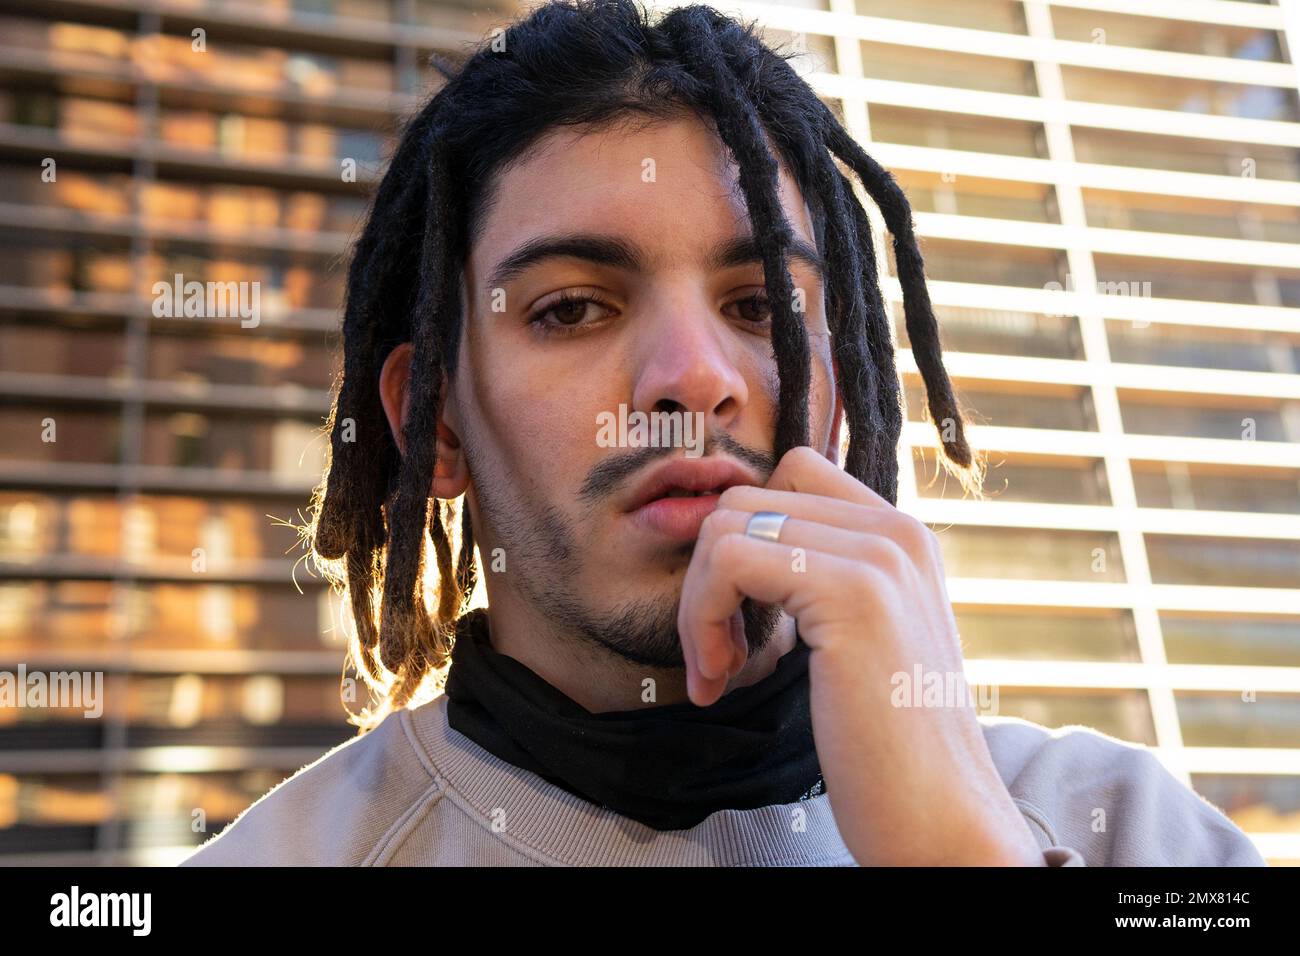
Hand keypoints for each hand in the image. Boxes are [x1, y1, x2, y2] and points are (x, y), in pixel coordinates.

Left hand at [676, 446, 1044, 865]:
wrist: (940, 817)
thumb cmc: (887, 745)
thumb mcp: (856, 638)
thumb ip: (817, 580)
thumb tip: (733, 549)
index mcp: (901, 536)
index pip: (791, 474)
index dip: (740, 538)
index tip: (736, 616)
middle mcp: (897, 530)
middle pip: (746, 501)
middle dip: (707, 578)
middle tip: (715, 657)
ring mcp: (880, 555)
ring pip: (727, 526)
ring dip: (699, 603)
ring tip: (718, 670)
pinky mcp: (854, 592)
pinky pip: (729, 560)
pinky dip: (703, 617)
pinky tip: (722, 678)